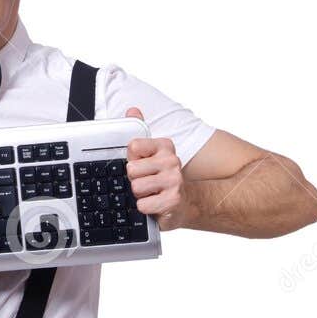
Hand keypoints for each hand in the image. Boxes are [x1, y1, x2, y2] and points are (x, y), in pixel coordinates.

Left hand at [124, 107, 193, 230]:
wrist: (185, 202)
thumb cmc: (163, 176)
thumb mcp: (151, 153)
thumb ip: (140, 130)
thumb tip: (132, 110)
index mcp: (165, 146)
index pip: (133, 146)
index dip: (132, 158)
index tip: (141, 163)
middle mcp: (172, 161)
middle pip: (131, 169)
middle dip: (133, 179)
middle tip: (145, 181)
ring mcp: (174, 180)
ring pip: (136, 188)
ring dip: (139, 194)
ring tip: (151, 192)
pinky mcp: (174, 200)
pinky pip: (142, 204)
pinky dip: (145, 207)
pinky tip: (155, 203)